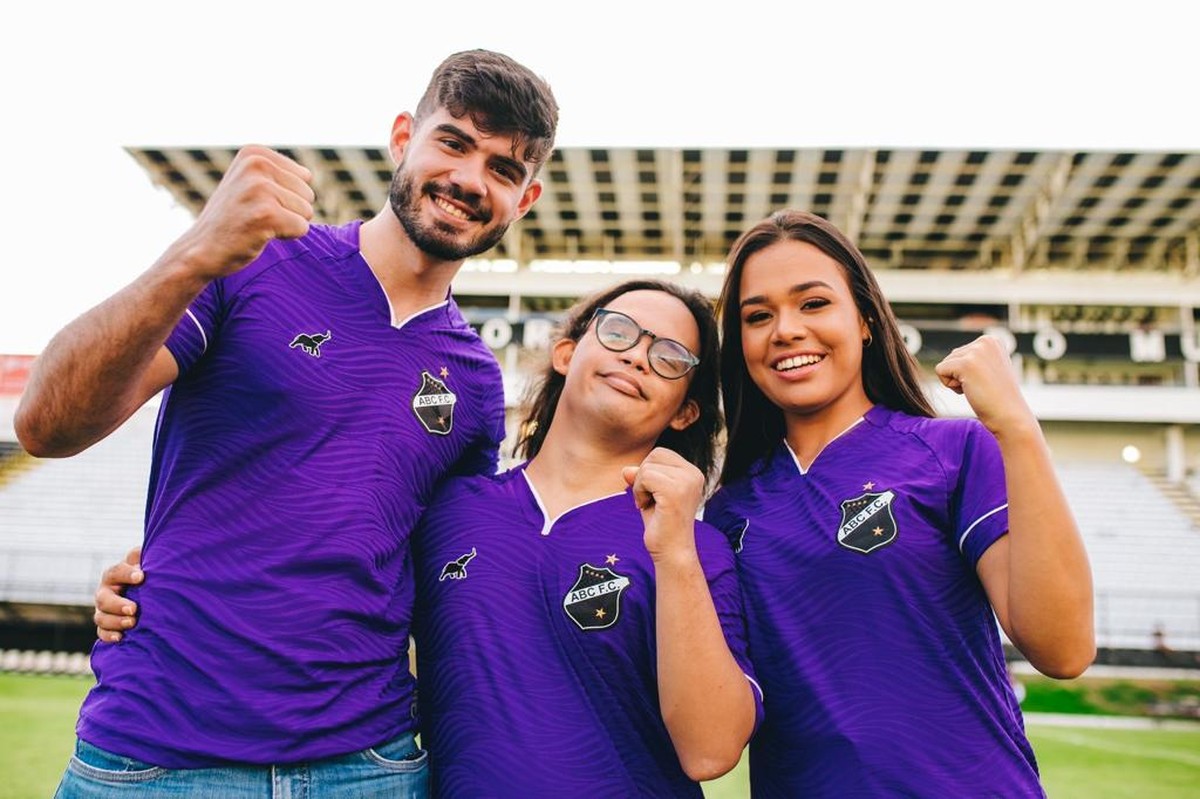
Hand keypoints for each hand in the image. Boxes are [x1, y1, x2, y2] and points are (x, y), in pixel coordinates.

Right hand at [94, 546, 142, 642]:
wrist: (150, 591)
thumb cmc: (150, 573)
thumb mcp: (148, 560)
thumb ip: (147, 554)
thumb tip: (153, 549)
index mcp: (115, 574)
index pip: (116, 572)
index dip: (126, 574)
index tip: (141, 577)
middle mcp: (106, 592)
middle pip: (103, 598)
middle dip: (117, 604)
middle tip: (133, 608)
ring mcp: (104, 610)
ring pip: (100, 617)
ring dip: (115, 621)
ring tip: (132, 622)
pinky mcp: (108, 625)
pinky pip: (102, 632)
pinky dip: (109, 636)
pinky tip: (121, 637)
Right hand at [182, 145, 314, 280]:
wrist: (201, 249)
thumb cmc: (232, 219)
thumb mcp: (248, 182)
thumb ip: (276, 173)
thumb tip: (309, 174)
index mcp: (254, 153)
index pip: (305, 176)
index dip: (287, 196)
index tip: (257, 202)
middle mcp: (257, 164)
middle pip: (308, 194)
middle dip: (289, 211)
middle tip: (256, 216)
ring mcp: (260, 188)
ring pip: (307, 212)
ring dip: (286, 224)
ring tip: (256, 224)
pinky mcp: (266, 214)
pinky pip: (301, 228)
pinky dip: (286, 236)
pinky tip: (259, 234)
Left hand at [622, 447, 704, 562]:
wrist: (672, 552)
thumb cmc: (662, 525)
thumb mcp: (650, 495)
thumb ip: (641, 478)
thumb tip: (625, 469)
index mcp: (693, 473)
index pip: (661, 454)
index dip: (648, 471)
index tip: (651, 494)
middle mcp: (694, 474)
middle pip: (655, 455)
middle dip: (643, 476)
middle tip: (647, 499)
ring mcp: (687, 482)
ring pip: (648, 466)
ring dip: (639, 486)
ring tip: (647, 504)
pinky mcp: (675, 491)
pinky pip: (645, 477)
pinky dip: (638, 492)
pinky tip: (644, 507)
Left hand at [935, 335, 1035, 436]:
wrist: (1009, 416)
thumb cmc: (998, 398)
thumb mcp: (990, 368)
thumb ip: (976, 357)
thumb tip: (955, 353)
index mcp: (992, 340)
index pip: (960, 353)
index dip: (967, 372)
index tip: (987, 380)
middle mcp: (985, 341)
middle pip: (951, 357)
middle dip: (960, 375)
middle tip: (983, 386)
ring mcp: (976, 351)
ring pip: (945, 364)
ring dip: (956, 381)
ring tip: (978, 388)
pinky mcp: (965, 364)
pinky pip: (940, 371)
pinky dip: (950, 386)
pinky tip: (970, 390)